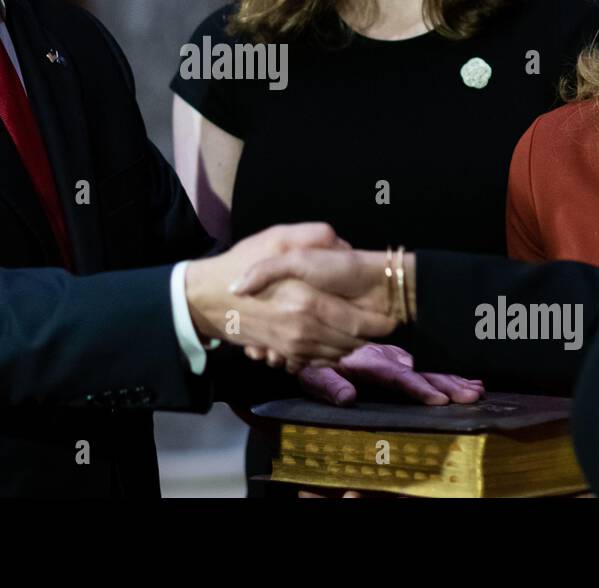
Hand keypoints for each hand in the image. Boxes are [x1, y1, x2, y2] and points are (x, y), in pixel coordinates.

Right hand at [184, 224, 393, 371]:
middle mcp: (302, 330)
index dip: (380, 323)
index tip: (392, 316)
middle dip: (369, 336)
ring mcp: (291, 346)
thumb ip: (315, 237)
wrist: (206, 297)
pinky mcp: (282, 353)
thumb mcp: (278, 237)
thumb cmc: (242, 263)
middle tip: (380, 323)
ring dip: (351, 345)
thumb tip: (345, 244)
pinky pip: (317, 362)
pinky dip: (329, 355)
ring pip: (336, 355)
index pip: (359, 324)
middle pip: (352, 344)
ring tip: (358, 330)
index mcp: (307, 302)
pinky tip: (331, 339)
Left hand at [295, 344, 482, 405]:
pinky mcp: (396, 359)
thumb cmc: (308, 357)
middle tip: (473, 396)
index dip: (419, 387)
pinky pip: (425, 367)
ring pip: (428, 368)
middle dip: (448, 383)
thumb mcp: (312, 372)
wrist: (308, 329)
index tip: (440, 399)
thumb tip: (347, 398)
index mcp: (367, 360)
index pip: (398, 375)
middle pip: (421, 371)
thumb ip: (328, 384)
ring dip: (453, 379)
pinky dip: (448, 374)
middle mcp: (385, 356)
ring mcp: (393, 357)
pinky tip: (469, 381)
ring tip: (477, 390)